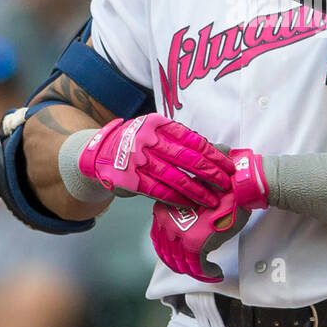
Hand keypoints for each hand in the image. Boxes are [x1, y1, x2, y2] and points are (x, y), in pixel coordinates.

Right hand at [78, 114, 231, 205]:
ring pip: (175, 177)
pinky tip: (190, 203)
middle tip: (226, 183)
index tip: (228, 165)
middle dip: (210, 173)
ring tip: (212, 199)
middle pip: (187, 158)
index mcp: (158, 123)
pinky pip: (159, 191)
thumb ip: (175, 137)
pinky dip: (177, 198)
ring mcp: (138, 160)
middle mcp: (148, 139)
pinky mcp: (130, 180)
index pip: (192, 140)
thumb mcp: (152, 129)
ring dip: (197, 190)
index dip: (213, 154)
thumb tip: (211, 152)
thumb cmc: (135, 142)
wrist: (98, 152)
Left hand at [148, 149, 268, 282]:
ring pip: (182, 263)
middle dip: (180, 265)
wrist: (237, 189)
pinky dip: (207, 273)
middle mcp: (166, 222)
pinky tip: (215, 273)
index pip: (158, 238)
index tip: (178, 258)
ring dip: (194, 271)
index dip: (169, 252)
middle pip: (168, 253)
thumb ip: (183, 214)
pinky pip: (198, 267)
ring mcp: (179, 233)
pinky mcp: (194, 244)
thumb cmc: (221, 192)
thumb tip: (184, 233)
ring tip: (205, 273)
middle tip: (192, 269)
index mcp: (163, 209)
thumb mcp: (194, 200)